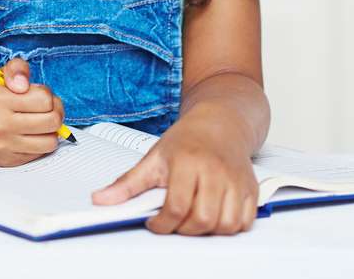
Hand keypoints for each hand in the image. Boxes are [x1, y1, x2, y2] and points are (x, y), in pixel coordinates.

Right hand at [0, 58, 63, 166]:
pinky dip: (41, 142)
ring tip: (41, 122)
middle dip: (55, 112)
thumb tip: (23, 84)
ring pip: (50, 141)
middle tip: (47, 109)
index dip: (47, 95)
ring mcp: (4, 145)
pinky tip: (31, 134)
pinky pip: (41, 153)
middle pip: (52, 121)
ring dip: (50, 130)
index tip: (39, 95)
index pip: (44, 99)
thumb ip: (17, 68)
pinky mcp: (9, 160)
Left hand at [92, 116, 258, 234]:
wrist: (221, 123)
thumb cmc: (187, 140)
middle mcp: (215, 171)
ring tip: (193, 219)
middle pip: (202, 219)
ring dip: (208, 231)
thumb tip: (102, 199)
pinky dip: (230, 227)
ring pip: (226, 225)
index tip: (155, 223)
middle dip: (184, 229)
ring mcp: (236, 181)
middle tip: (174, 222)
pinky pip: (245, 221)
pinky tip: (215, 216)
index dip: (162, 223)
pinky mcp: (251, 189)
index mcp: (187, 162)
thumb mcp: (153, 157)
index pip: (176, 206)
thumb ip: (127, 183)